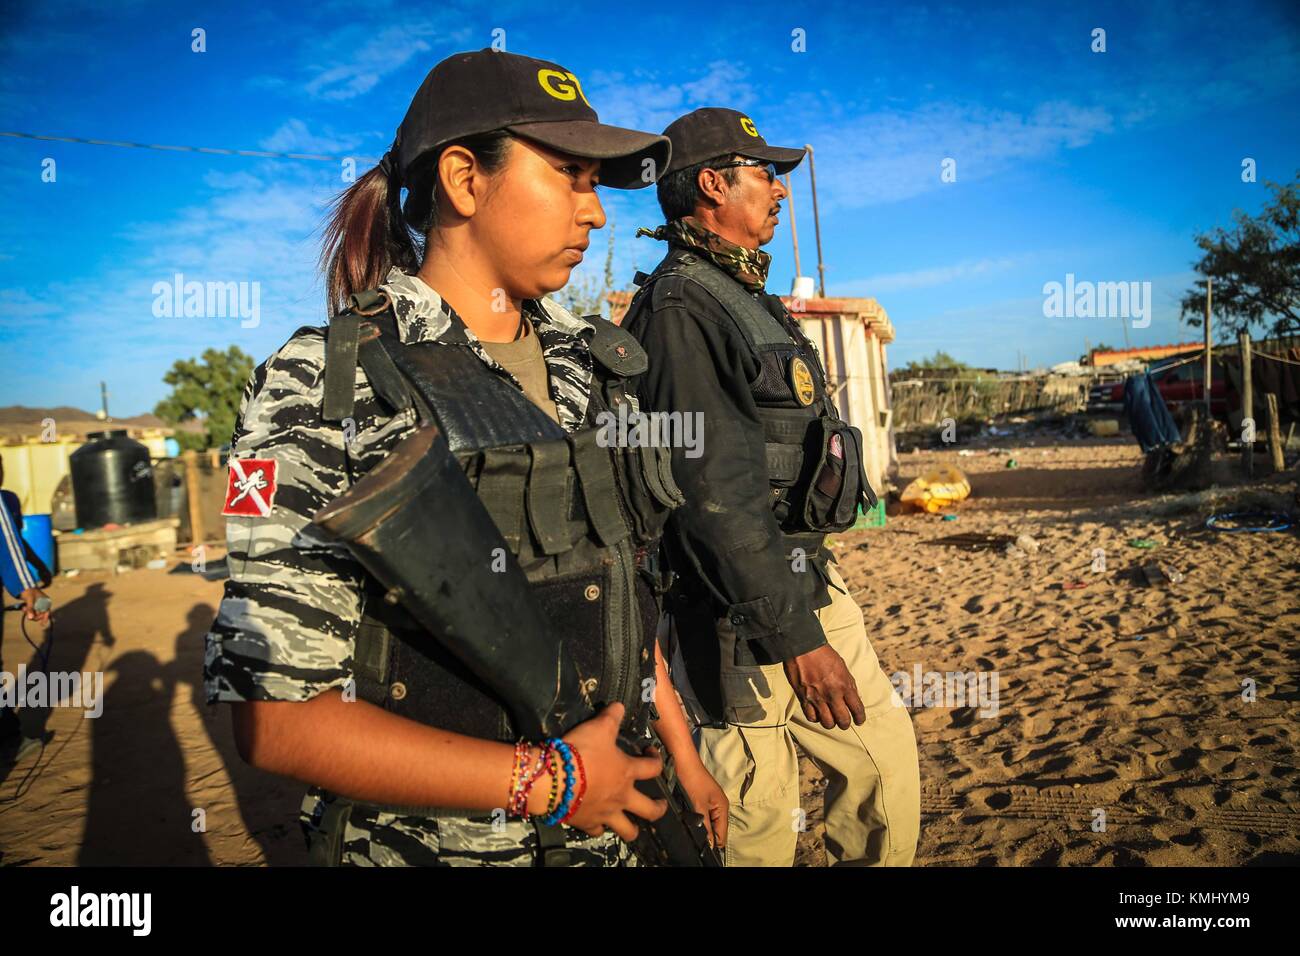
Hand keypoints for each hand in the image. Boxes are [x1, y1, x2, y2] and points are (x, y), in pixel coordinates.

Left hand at [19, 587, 50, 626]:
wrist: (23, 587)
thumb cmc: (29, 591)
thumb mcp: (30, 600)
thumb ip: (30, 609)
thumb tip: (30, 618)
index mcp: (46, 601)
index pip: (47, 612)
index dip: (45, 618)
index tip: (42, 624)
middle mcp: (43, 603)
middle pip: (40, 614)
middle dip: (33, 615)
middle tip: (27, 613)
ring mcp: (38, 604)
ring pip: (35, 613)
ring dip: (29, 613)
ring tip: (24, 609)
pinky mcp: (33, 605)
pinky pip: (32, 611)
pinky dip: (28, 611)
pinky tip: (24, 608)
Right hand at [550, 703, 666, 842]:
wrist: (553, 779)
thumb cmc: (581, 752)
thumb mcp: (598, 727)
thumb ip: (611, 717)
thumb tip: (620, 706)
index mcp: (628, 773)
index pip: (653, 768)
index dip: (656, 759)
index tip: (651, 752)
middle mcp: (622, 796)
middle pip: (650, 810)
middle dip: (659, 808)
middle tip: (660, 804)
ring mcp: (606, 813)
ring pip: (628, 830)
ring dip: (633, 828)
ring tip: (634, 825)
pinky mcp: (587, 823)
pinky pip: (598, 830)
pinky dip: (600, 827)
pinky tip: (599, 823)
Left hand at [675, 757, 728, 850]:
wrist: (680, 759)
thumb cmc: (691, 777)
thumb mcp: (698, 804)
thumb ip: (705, 825)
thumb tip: (709, 845)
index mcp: (722, 807)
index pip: (722, 835)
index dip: (713, 843)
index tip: (701, 848)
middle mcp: (718, 807)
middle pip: (715, 831)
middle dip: (706, 835)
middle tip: (693, 838)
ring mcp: (709, 803)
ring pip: (707, 824)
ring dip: (700, 828)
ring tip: (689, 827)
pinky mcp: (700, 800)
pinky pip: (700, 816)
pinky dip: (695, 820)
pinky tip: (687, 820)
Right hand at [783, 644, 863, 729]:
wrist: (804, 648)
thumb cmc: (825, 655)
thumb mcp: (843, 668)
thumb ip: (849, 685)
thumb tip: (854, 700)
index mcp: (845, 686)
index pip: (857, 709)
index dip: (860, 719)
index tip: (859, 721)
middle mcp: (832, 694)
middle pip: (843, 721)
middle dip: (845, 724)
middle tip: (844, 722)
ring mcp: (817, 698)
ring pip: (827, 723)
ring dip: (831, 723)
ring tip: (830, 719)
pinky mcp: (804, 698)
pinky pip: (812, 717)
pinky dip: (816, 718)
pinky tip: (817, 713)